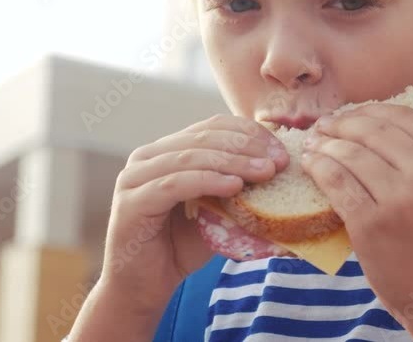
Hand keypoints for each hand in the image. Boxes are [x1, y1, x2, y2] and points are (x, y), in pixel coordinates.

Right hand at [71, 115, 288, 339]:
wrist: (145, 287)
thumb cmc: (181, 247)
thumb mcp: (217, 210)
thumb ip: (235, 186)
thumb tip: (279, 170)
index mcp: (169, 150)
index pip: (214, 127)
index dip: (250, 133)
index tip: (281, 151)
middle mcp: (148, 156)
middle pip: (205, 137)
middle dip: (247, 147)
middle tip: (279, 162)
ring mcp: (135, 176)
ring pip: (192, 157)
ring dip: (234, 162)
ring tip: (265, 173)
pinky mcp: (131, 201)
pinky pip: (175, 183)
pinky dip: (208, 181)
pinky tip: (234, 187)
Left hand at [301, 104, 412, 335]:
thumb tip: (374, 132)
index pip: (402, 116)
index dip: (369, 110)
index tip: (350, 114)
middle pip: (371, 130)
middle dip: (341, 124)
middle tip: (323, 127)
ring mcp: (396, 198)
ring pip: (349, 154)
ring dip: (325, 145)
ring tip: (313, 146)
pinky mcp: (370, 223)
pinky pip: (336, 182)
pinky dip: (318, 168)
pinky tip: (311, 166)